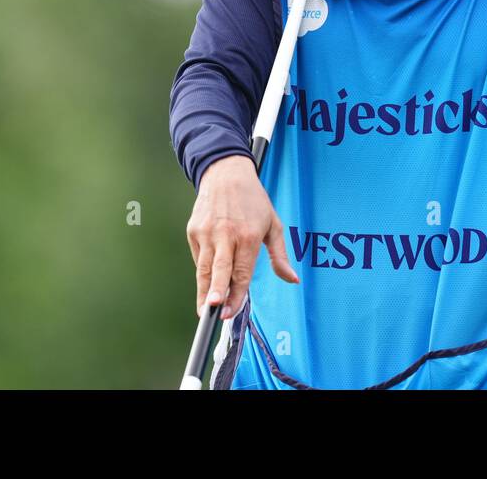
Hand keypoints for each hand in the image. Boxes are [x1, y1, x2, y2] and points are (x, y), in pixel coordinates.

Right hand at [185, 155, 299, 318]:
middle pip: (220, 271)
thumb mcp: (273, 225)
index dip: (236, 295)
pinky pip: (198, 257)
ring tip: (205, 311)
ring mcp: (207, 233)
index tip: (230, 312)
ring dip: (204, 291)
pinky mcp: (193, 230)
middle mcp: (226, 235)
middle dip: (216, 294)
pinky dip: (203, 271)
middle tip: (214, 313)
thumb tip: (293, 280)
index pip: (241, 272)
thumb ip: (280, 256)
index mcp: (248, 235)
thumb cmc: (254, 201)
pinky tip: (208, 283)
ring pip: (203, 268)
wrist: (226, 173)